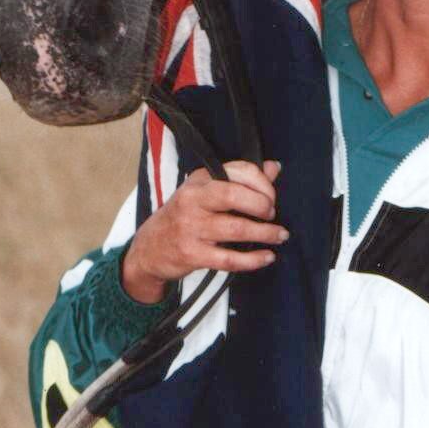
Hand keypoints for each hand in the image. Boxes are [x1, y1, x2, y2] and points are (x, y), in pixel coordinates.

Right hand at [121, 159, 285, 302]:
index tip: (272, 198)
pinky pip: (229, 259)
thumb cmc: (184, 215)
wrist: (148, 248)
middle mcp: (194, 199)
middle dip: (262, 205)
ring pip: (236, 228)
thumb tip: (274, 167)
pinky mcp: (192, 254)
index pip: (240, 171)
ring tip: (280, 236)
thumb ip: (241, 179)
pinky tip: (267, 257)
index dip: (263, 184)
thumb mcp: (206, 190)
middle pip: (234, 195)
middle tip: (273, 215)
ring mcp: (191, 227)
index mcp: (201, 179)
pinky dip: (253, 259)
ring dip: (265, 233)